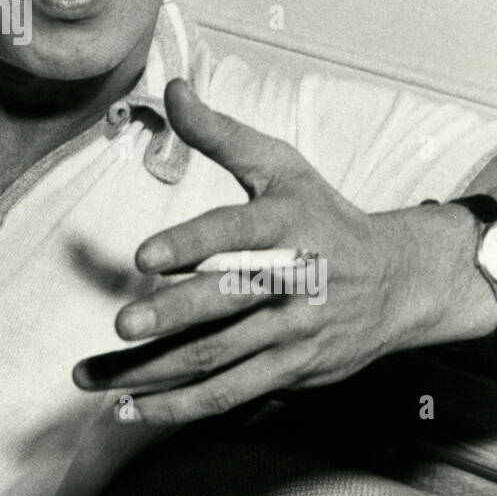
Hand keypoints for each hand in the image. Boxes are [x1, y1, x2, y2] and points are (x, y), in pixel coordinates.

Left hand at [73, 78, 436, 424]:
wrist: (401, 283)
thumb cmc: (326, 216)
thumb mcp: (281, 167)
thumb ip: (221, 133)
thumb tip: (171, 87)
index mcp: (290, 225)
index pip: (237, 233)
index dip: (192, 243)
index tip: (144, 256)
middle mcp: (294, 282)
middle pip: (227, 304)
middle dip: (172, 317)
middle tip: (123, 325)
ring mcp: (294, 334)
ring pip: (218, 357)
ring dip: (154, 371)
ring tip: (95, 377)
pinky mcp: (291, 372)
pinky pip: (230, 393)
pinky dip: (181, 405)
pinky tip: (133, 408)